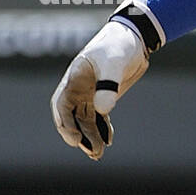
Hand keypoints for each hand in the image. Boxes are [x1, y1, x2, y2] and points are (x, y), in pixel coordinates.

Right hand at [51, 20, 148, 160]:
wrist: (134, 40)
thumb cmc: (118, 46)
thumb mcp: (114, 62)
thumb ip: (108, 84)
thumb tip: (103, 110)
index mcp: (74, 79)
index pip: (62, 105)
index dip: (66, 124)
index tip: (75, 140)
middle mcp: (78, 89)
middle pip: (72, 118)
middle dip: (80, 136)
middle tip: (94, 152)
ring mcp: (90, 94)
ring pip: (85, 121)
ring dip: (90, 137)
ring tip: (98, 154)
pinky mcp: (104, 97)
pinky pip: (98, 118)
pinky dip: (101, 130)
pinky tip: (108, 141)